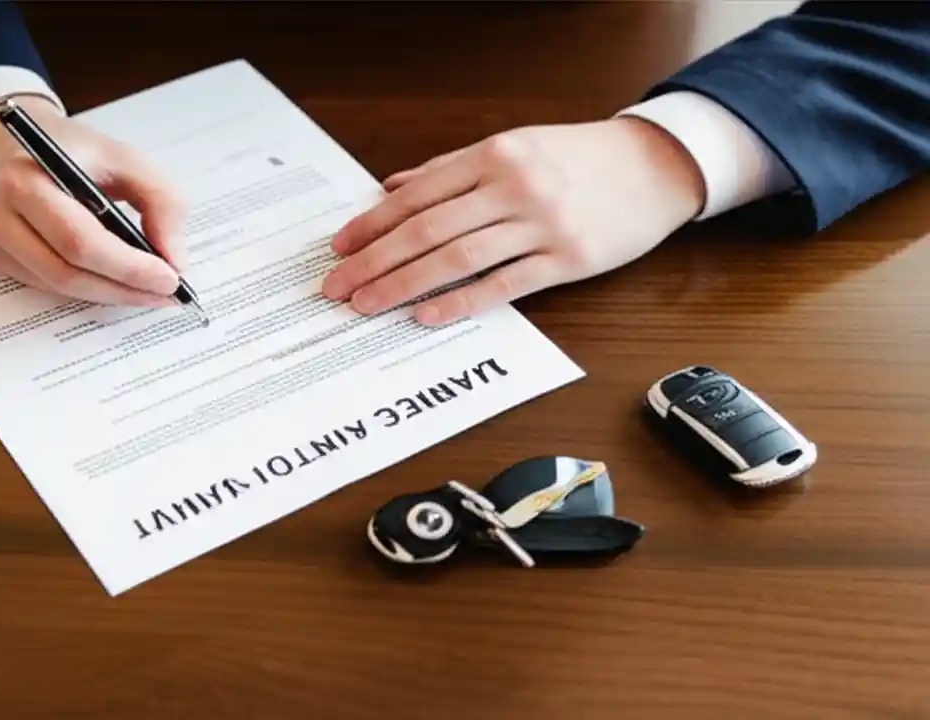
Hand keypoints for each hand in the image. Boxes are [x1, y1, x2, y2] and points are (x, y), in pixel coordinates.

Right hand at [0, 95, 187, 305]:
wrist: (4, 139)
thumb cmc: (67, 148)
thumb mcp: (121, 155)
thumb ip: (160, 200)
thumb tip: (174, 259)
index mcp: (25, 177)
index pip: (80, 239)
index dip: (128, 267)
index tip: (170, 278)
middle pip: (67, 271)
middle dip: (124, 288)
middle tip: (165, 293)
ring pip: (57, 286)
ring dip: (109, 294)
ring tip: (147, 290)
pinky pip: (45, 285)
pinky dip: (85, 289)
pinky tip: (114, 282)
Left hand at [322, 117, 704, 324]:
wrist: (655, 166)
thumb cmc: (578, 159)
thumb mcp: (513, 147)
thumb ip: (451, 170)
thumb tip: (393, 188)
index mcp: (493, 155)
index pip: (417, 195)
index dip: (372, 224)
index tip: (340, 248)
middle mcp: (512, 185)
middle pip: (426, 229)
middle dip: (373, 261)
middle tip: (337, 286)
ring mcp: (540, 223)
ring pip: (455, 258)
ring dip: (402, 284)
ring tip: (366, 305)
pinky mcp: (567, 259)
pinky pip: (502, 285)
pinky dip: (459, 301)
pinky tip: (425, 315)